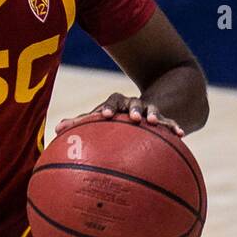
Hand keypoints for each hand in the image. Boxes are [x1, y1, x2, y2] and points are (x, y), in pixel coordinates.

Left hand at [55, 92, 183, 137]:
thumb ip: (81, 124)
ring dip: (153, 115)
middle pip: (133, 102)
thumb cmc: (114, 119)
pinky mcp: (164, 119)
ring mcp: (149, 110)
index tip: (105, 115)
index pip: (110, 102)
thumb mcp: (100, 119)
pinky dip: (175, 127)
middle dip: (133, 108)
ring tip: (154, 122)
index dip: (108, 108)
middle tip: (133, 117)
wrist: (143, 108)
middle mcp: (132, 104)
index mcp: (116, 105)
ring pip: (152, 110)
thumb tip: (55, 129)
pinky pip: (170, 123)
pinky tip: (181, 135)